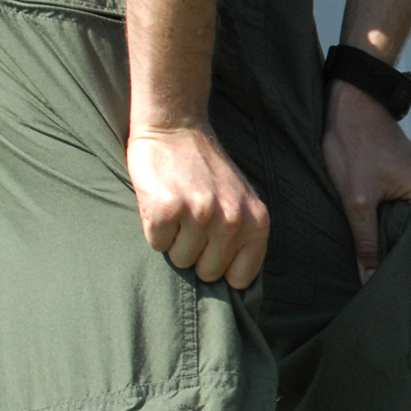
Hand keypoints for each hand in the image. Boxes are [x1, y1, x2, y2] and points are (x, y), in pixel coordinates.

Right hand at [127, 125, 269, 288]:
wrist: (176, 127)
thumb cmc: (207, 170)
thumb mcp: (241, 201)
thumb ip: (243, 236)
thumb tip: (234, 284)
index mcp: (256, 220)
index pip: (241, 278)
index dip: (222, 268)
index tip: (211, 251)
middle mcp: (232, 219)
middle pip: (207, 273)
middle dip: (196, 253)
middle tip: (191, 220)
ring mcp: (200, 214)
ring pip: (180, 260)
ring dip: (174, 240)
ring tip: (178, 208)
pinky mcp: (167, 209)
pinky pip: (157, 243)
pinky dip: (154, 228)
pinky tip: (162, 202)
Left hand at [322, 77, 410, 277]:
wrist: (355, 103)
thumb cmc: (355, 144)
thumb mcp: (356, 200)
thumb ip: (366, 243)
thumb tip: (369, 281)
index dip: (397, 270)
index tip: (372, 284)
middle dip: (393, 256)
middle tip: (363, 268)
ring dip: (391, 239)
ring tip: (365, 246)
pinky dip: (391, 225)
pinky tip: (371, 226)